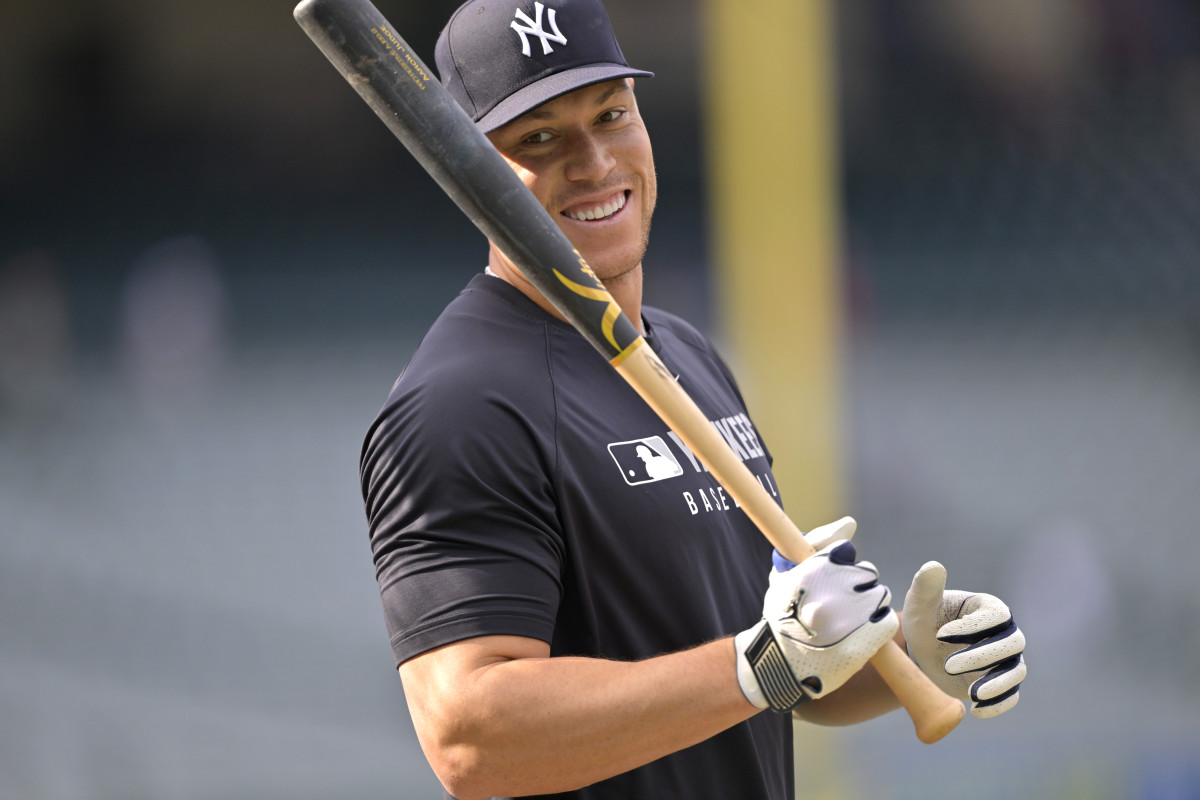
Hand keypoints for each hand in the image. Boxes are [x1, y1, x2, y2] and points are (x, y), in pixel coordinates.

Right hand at [735, 517, 898, 711]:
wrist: (776, 666)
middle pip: (867, 573)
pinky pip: (887, 621)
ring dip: (868, 606)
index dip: (841, 566)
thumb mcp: (785, 574)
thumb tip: (851, 523)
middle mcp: (835, 590)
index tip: (831, 582)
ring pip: (880, 596)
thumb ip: (817, 543)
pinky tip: (861, 633)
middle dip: (857, 586)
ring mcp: (851, 617)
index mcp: (815, 570)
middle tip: (840, 605)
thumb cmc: (782, 616)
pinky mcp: (865, 642)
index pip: (846, 552)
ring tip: (848, 622)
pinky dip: (879, 626)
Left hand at [902, 561, 1025, 718]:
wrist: (922, 650)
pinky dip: (999, 705)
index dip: (973, 626)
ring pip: (1016, 672)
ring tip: (970, 693)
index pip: (997, 615)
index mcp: (989, 608)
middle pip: (1012, 644)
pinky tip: (976, 710)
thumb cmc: (924, 619)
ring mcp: (1005, 660)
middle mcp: (1004, 633)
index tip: (940, 635)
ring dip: (997, 683)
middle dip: (983, 656)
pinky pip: (1011, 696)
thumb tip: (933, 566)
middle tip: (947, 665)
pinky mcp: (1000, 684)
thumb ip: (926, 586)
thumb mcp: (920, 603)